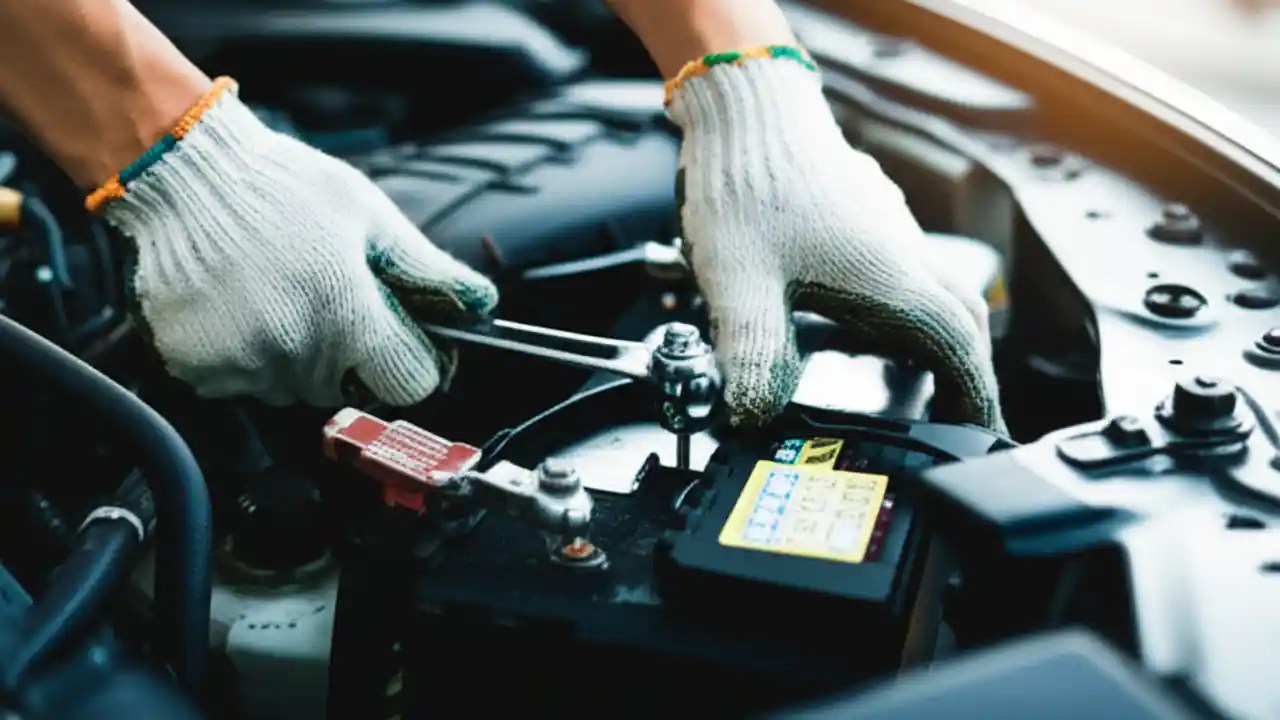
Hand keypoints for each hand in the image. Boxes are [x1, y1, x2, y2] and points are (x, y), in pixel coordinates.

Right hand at [101, 90, 496, 405]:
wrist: (181, 173)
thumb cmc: (281, 187)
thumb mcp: (369, 216)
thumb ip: (426, 269)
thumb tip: (481, 304)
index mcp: (347, 313)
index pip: (409, 384)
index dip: (411, 362)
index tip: (398, 339)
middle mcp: (295, 349)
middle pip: (348, 388)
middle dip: (348, 355)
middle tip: (324, 298)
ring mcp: (242, 364)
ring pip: (293, 389)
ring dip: (295, 357)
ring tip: (277, 293)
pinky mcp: (197, 369)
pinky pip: (240, 384)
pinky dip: (244, 355)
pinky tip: (239, 305)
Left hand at [669, 55, 1004, 430]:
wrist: (746, 109)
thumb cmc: (750, 184)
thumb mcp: (741, 286)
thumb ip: (752, 357)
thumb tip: (755, 415)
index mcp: (889, 278)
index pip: (957, 349)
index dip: (974, 399)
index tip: (981, 434)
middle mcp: (901, 252)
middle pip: (963, 322)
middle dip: (968, 374)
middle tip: (956, 414)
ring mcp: (887, 229)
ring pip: (939, 291)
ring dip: (940, 339)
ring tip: (918, 381)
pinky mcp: (866, 216)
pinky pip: (909, 269)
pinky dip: (909, 307)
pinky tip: (865, 320)